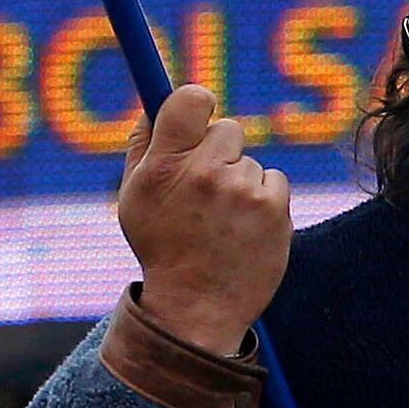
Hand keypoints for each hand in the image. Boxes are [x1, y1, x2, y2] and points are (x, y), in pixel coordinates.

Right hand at [117, 83, 292, 355]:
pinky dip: (263, 200)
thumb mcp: (133, 197)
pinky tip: (244, 228)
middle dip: (218, 152)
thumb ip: (142, 145)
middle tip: (204, 188)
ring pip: (249, 161)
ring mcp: (243, 189)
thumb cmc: (161, 247)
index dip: (197, 103)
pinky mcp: (275, 208)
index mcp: (165, 165)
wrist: (196, 309)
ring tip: (221, 222)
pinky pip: (273, 181)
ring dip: (239, 182)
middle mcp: (205, 172)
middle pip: (226, 128)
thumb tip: (155, 104)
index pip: (191, 98)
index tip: (198, 117)